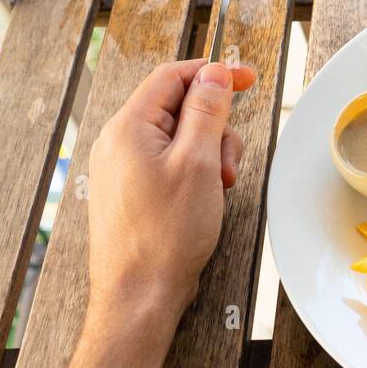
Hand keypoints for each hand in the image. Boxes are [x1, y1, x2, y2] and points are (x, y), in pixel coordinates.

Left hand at [86, 59, 255, 327]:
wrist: (140, 295)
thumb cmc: (165, 234)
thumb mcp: (198, 163)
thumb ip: (207, 111)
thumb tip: (214, 73)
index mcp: (128, 128)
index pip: (172, 77)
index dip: (213, 73)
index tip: (247, 79)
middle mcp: (118, 143)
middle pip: (178, 108)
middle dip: (214, 128)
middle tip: (228, 163)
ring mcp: (122, 168)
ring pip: (178, 137)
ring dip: (209, 154)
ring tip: (217, 188)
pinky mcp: (132, 190)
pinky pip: (169, 163)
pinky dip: (195, 172)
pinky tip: (205, 198)